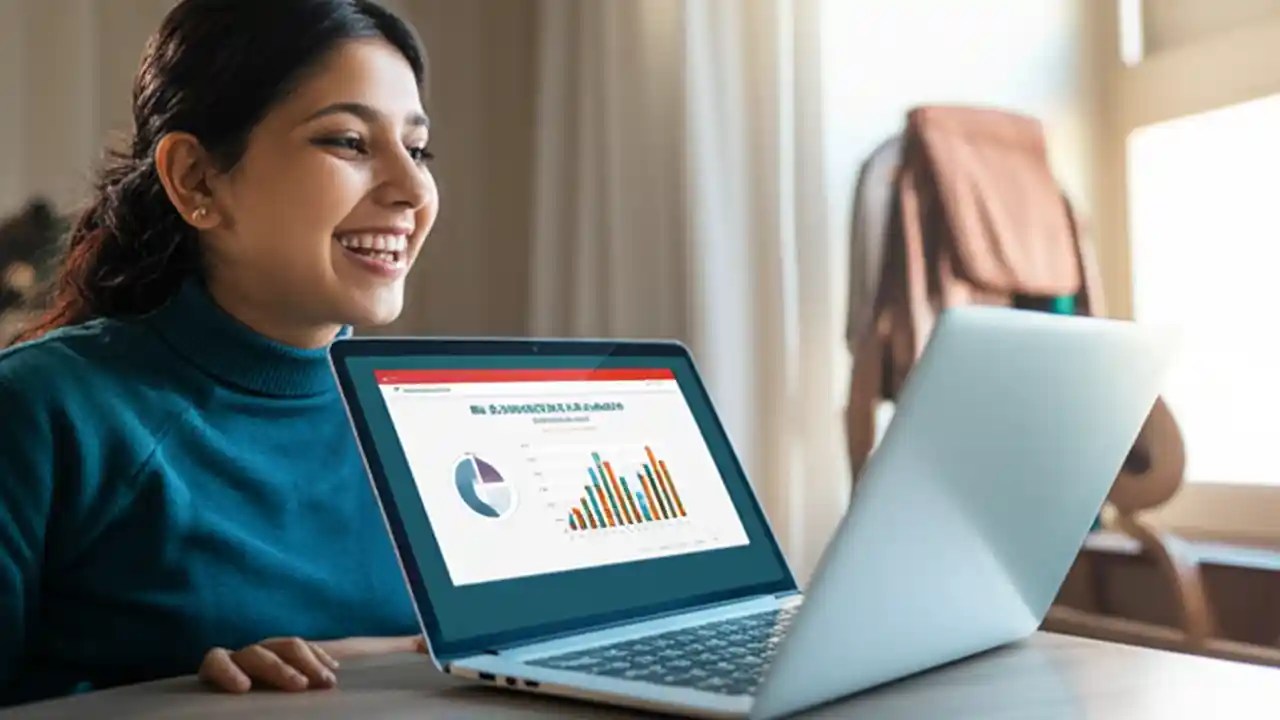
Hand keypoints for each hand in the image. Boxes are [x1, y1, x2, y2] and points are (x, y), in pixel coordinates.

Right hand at [199, 635, 425, 692]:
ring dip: (275, 667)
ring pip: (252, 652)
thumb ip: (385, 653)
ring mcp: (239, 661)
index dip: (320, 658)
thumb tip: (424, 641)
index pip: (307, 645)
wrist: (260, 708)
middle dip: (305, 662)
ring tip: (294, 686)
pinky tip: (241, 688)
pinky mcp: (213, 674)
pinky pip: (213, 662)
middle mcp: (266, 653)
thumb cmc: (302, 687)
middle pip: (284, 644)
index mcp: (294, 654)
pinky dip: (225, 671)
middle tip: (323, 684)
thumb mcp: (345, 669)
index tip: (335, 679)